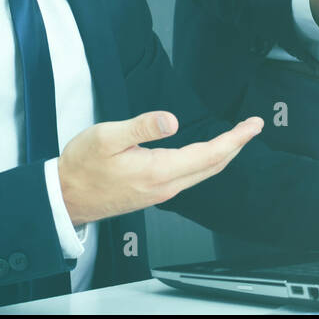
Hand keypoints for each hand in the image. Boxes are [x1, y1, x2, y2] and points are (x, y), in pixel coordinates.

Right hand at [57, 111, 261, 224]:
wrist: (65, 197)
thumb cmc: (82, 167)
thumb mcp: (107, 137)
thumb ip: (142, 127)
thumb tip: (171, 120)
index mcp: (159, 171)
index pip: (209, 154)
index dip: (236, 139)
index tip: (253, 125)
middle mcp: (165, 186)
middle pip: (213, 166)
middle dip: (237, 145)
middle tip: (253, 127)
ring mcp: (160, 192)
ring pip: (203, 173)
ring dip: (224, 154)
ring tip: (237, 137)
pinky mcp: (153, 192)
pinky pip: (190, 177)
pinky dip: (206, 162)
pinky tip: (207, 153)